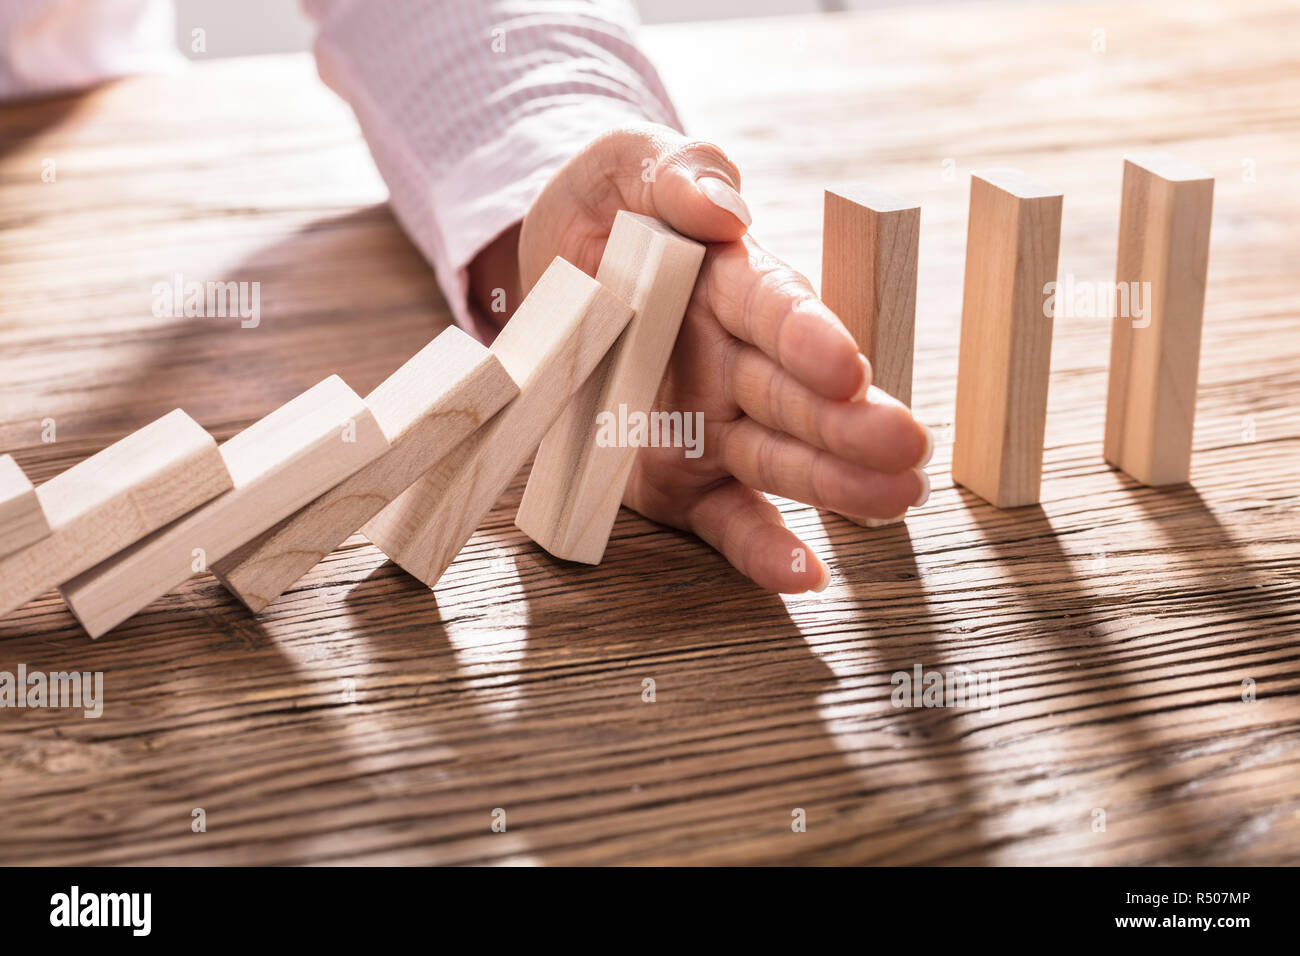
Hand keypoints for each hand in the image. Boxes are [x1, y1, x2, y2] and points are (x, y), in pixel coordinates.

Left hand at [470, 124, 932, 592]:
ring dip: (836, 484)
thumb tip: (718, 206)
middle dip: (849, 422)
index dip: (806, 335)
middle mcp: (735, 360)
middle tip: (904, 448)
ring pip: (781, 459)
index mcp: (730, 284)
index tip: (842, 364)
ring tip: (893, 503)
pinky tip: (806, 576)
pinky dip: (764, 550)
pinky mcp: (683, 483)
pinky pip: (727, 519)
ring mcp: (713, 426)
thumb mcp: (624, 167)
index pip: (774, 308)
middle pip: (796, 394)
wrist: (544, 273)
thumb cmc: (602, 210)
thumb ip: (678, 172)